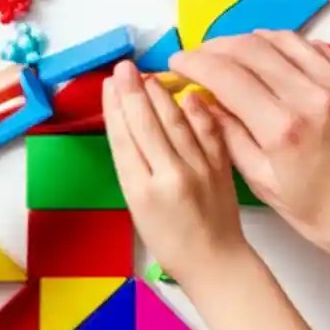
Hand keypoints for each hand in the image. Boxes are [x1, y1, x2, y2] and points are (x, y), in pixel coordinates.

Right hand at [103, 60, 250, 283]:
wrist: (215, 262)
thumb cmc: (171, 242)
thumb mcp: (138, 210)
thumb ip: (134, 168)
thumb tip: (128, 124)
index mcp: (142, 192)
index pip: (124, 138)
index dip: (115, 107)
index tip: (109, 84)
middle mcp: (169, 177)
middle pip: (147, 124)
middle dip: (133, 92)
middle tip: (124, 67)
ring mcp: (199, 170)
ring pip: (176, 121)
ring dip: (160, 95)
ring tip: (148, 75)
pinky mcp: (221, 167)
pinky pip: (208, 130)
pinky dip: (197, 110)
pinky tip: (187, 94)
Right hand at [170, 31, 329, 268]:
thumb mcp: (269, 188)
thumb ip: (232, 139)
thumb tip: (205, 105)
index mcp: (284, 129)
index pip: (226, 75)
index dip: (195, 63)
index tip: (178, 64)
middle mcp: (312, 97)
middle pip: (250, 49)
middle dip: (215, 47)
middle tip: (198, 57)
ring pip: (282, 40)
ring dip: (249, 40)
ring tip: (230, 53)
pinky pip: (313, 48)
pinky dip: (285, 45)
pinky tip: (272, 56)